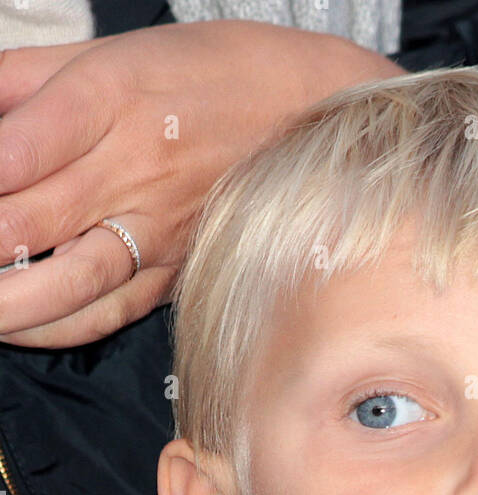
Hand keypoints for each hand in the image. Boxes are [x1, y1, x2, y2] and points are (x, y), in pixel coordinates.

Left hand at [0, 21, 403, 347]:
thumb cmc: (212, 74)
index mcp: (107, 97)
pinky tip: (16, 328)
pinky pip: (106, 311)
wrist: (314, 114)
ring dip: (4, 305)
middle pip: (24, 224)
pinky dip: (54, 327)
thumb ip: (20, 82)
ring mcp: (157, 230)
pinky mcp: (175, 272)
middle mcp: (131, 170)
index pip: (11, 151)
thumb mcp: (110, 50)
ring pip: (64, 282)